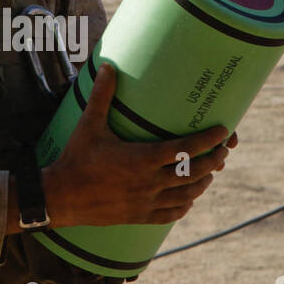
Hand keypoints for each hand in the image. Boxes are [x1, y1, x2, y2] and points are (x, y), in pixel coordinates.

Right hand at [42, 62, 236, 226]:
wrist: (60, 198)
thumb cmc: (75, 159)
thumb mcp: (88, 126)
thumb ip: (102, 96)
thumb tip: (107, 66)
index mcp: (142, 159)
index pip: (185, 148)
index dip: (209, 140)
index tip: (224, 131)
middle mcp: (149, 182)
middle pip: (194, 172)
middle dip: (214, 160)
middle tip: (224, 151)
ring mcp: (146, 202)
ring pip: (187, 194)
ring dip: (203, 182)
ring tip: (210, 172)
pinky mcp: (139, 217)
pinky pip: (172, 214)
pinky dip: (185, 205)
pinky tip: (189, 199)